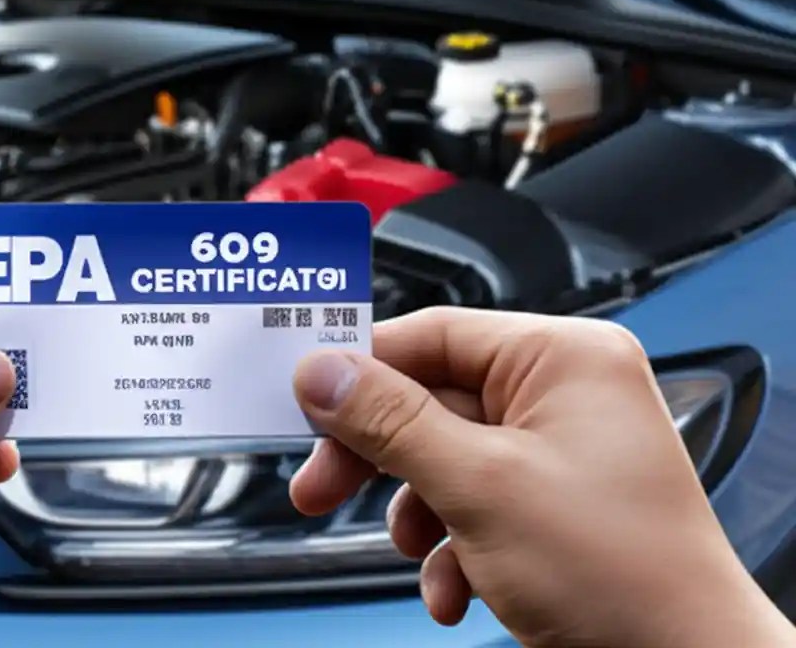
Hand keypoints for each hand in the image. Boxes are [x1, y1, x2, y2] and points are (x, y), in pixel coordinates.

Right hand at [289, 307, 794, 647]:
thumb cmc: (623, 575)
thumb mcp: (480, 486)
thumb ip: (390, 422)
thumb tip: (322, 372)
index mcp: (564, 360)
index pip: (434, 334)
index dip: (360, 366)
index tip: (301, 396)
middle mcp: (564, 396)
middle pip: (429, 400)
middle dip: (375, 457)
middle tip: (318, 485)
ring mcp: (558, 454)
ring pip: (442, 458)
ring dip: (415, 512)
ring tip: (418, 552)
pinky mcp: (550, 507)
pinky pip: (470, 504)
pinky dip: (450, 548)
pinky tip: (456, 590)